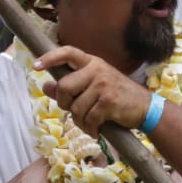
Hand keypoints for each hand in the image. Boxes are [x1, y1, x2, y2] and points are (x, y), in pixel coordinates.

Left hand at [35, 46, 150, 134]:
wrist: (145, 107)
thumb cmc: (117, 96)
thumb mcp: (94, 87)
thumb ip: (70, 87)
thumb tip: (46, 86)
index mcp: (92, 62)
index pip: (68, 52)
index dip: (50, 58)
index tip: (35, 65)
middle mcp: (97, 69)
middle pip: (64, 87)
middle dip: (65, 104)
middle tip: (75, 112)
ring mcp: (103, 85)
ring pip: (75, 108)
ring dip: (80, 122)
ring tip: (90, 124)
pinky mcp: (109, 101)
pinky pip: (88, 119)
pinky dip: (90, 129)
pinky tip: (96, 130)